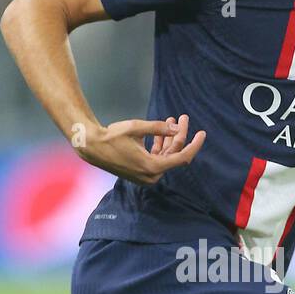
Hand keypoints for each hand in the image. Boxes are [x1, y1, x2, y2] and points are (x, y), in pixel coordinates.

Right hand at [74, 112, 205, 184]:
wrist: (92, 147)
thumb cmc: (112, 136)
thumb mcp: (137, 128)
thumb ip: (159, 128)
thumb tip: (177, 128)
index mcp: (152, 167)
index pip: (182, 158)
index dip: (194, 144)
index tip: (202, 133)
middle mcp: (151, 175)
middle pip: (174, 155)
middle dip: (179, 136)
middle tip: (181, 118)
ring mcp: (146, 176)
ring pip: (165, 157)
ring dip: (169, 139)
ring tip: (171, 120)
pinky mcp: (141, 172)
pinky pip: (156, 159)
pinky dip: (160, 146)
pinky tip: (161, 132)